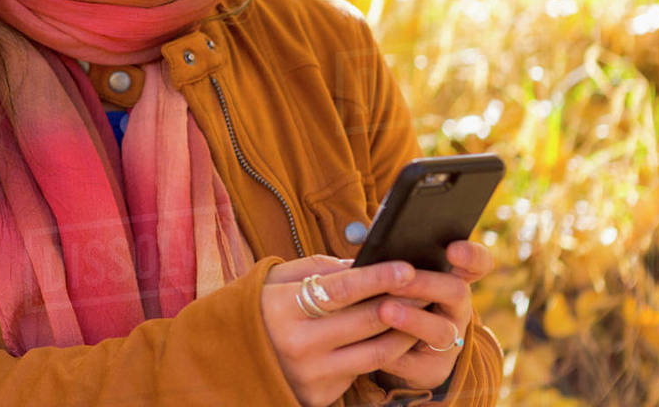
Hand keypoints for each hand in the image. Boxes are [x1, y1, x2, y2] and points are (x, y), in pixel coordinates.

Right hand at [260, 255, 420, 406]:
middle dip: (401, 301)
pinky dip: (386, 351)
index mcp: (283, 307)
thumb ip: (317, 269)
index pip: (342, 289)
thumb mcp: (277, 280)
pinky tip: (398, 336)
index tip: (406, 267)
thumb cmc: (262, 309)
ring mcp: (311, 372)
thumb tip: (362, 264)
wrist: (232, 360)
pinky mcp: (321, 394)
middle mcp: (298, 342)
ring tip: (420, 312)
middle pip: (365, 320)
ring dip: (404, 331)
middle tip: (426, 287)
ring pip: (375, 351)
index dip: (377, 277)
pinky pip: (363, 369)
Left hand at [374, 241, 494, 390]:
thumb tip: (358, 234)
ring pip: (441, 330)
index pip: (476, 264)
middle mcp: (456, 310)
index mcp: (451, 280)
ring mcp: (449, 342)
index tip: (453, 249)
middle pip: (457, 292)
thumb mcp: (395, 279)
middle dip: (427, 283)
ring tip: (385, 310)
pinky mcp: (432, 369)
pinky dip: (393, 351)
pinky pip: (415, 362)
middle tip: (402, 277)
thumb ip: (386, 259)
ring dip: (413, 319)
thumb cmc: (393, 301)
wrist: (397, 354)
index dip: (471, 256)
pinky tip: (371, 342)